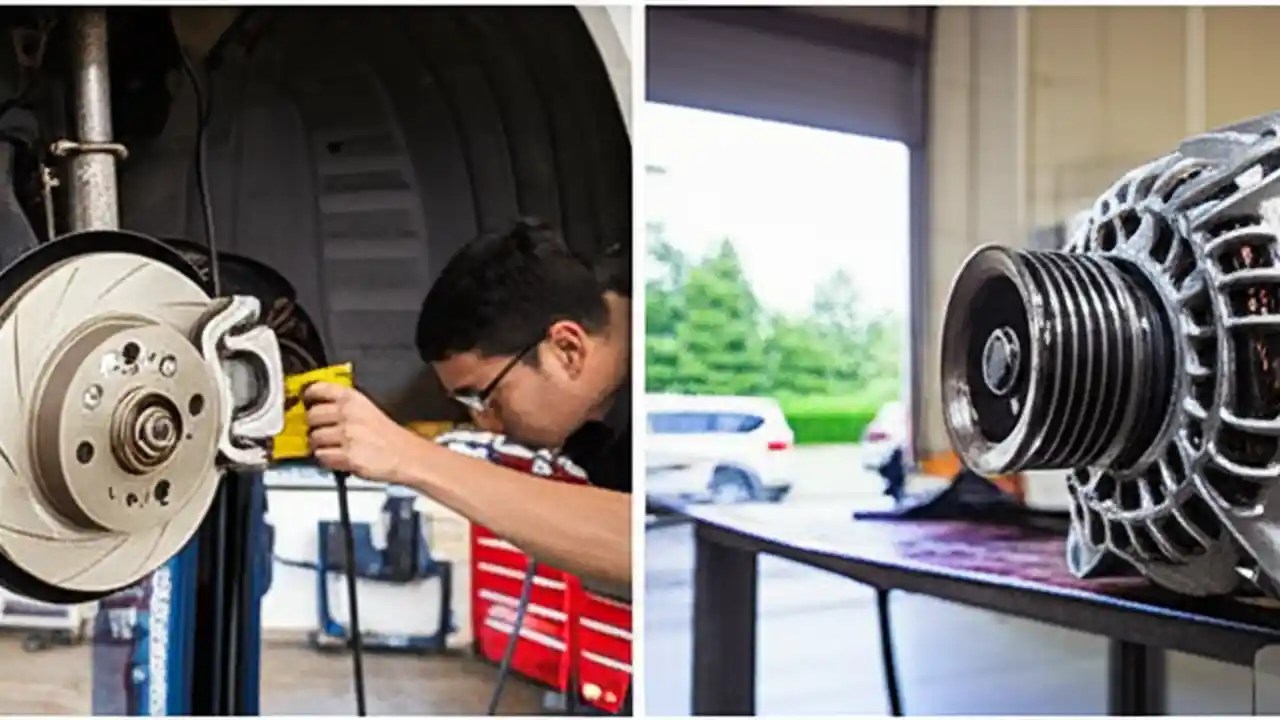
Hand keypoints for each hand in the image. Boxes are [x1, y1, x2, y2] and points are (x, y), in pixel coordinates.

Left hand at [301, 382, 419, 481]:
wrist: (406, 455)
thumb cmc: (387, 435)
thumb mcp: (366, 408)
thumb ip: (341, 404)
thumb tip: (315, 406)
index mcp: (353, 399)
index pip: (318, 389)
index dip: (308, 396)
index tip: (305, 400)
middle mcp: (348, 414)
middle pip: (311, 416)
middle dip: (313, 425)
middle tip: (321, 430)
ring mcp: (347, 435)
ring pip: (314, 438)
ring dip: (318, 445)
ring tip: (331, 446)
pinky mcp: (347, 456)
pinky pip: (321, 456)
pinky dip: (325, 459)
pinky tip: (336, 457)